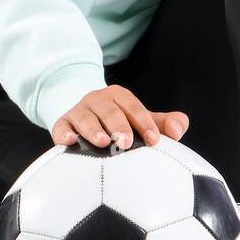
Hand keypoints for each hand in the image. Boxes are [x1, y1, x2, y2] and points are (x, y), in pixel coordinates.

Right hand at [50, 85, 188, 150]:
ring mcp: (79, 111)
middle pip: (109, 110)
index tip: (154, 141)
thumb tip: (178, 129)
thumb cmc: (119, 123)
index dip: (145, 123)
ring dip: (93, 129)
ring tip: (103, 142)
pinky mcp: (62, 124)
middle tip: (127, 143)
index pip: (134, 107)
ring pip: (85, 117)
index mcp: (119, 97)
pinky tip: (69, 142)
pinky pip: (61, 127)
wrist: (85, 117)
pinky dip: (64, 134)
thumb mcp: (140, 120)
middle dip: (119, 126)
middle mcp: (98, 100)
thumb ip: (163, 123)